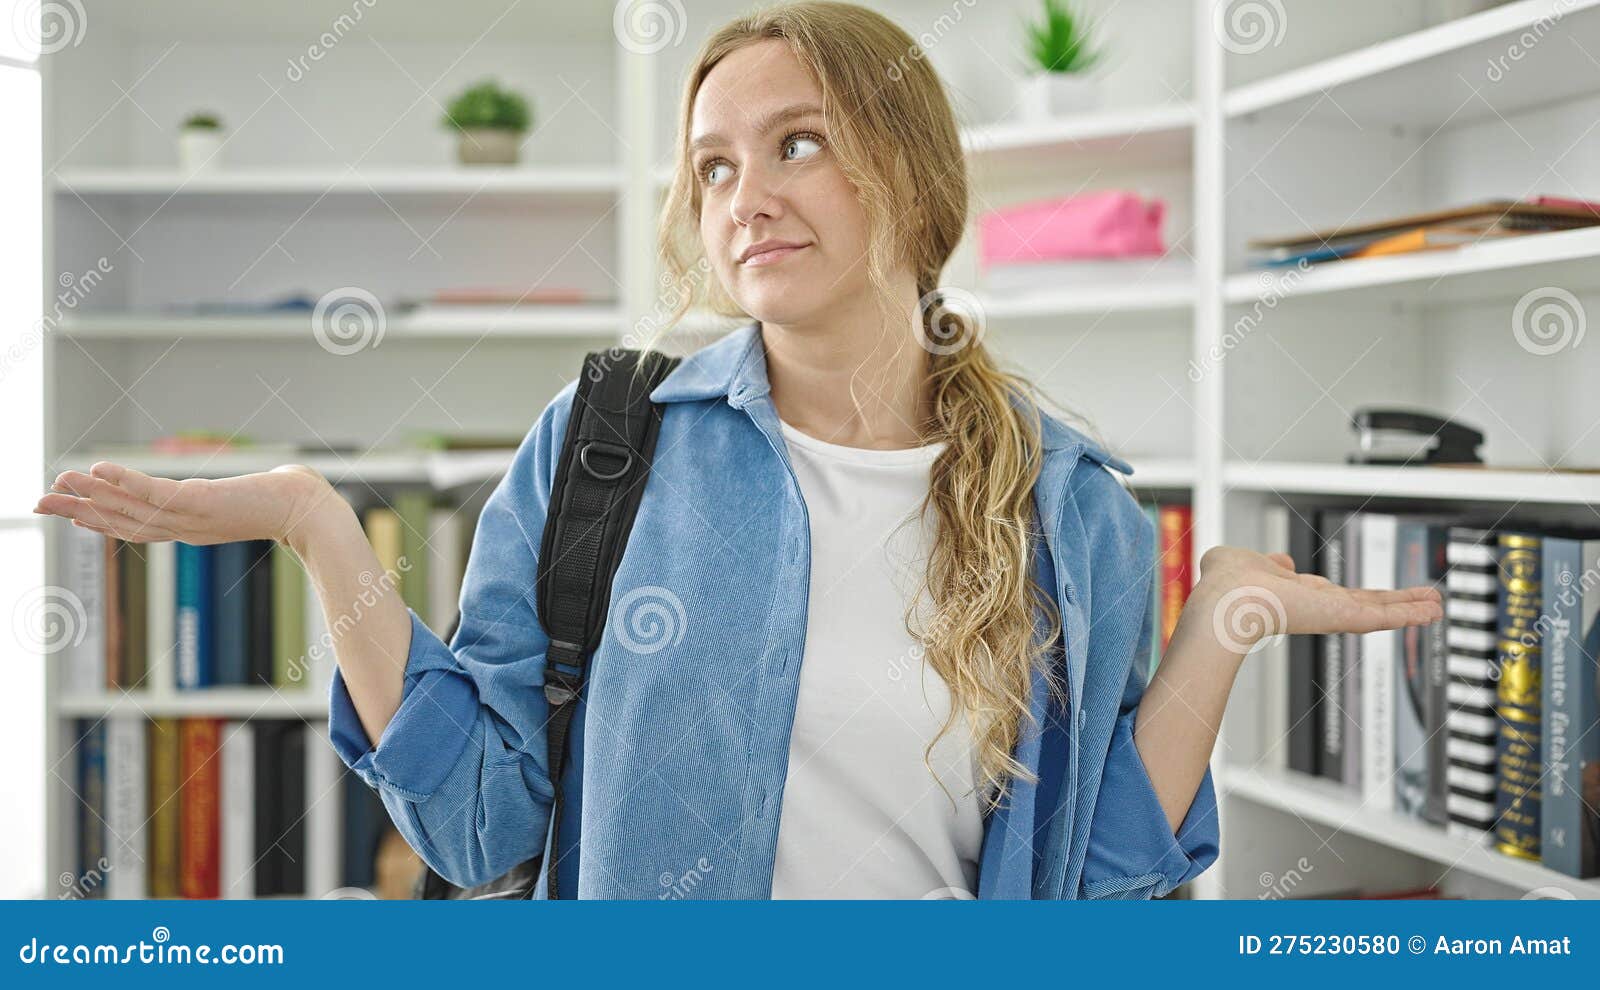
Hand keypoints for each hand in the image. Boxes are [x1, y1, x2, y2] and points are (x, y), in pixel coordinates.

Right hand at [33, 461, 335, 547]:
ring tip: (55, 486)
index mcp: (189, 526)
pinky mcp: (201, 504)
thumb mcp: (247, 496)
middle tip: (37, 504)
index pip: (133, 523)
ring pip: (128, 509)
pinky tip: (96, 470)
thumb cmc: (287, 501)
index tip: (66, 508)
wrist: (313, 512)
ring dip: (89, 497)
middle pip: (120, 521)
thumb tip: (246, 478)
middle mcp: (184, 527)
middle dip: (78, 512)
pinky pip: (153, 493)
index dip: (97, 517)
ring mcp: (190, 518)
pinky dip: (123, 483)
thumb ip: (235, 492)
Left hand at [1184, 545, 1443, 654]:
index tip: (1368, 597)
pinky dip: (1410, 613)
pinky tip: (1433, 610)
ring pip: (1379, 612)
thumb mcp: (1243, 560)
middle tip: (1419, 602)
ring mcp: (1332, 614)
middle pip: (1363, 604)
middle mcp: (1315, 607)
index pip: (1328, 596)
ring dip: (1409, 607)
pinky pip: (1385, 617)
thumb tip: (1277, 562)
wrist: (1227, 601)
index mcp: (1292, 593)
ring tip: (1436, 605)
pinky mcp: (1345, 618)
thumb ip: (1261, 560)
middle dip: (1392, 602)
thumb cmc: (1225, 583)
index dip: (1347, 595)